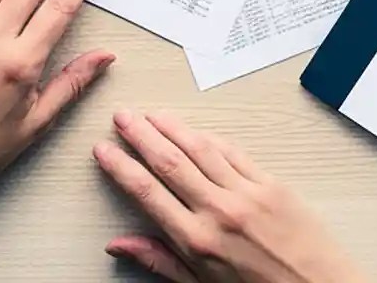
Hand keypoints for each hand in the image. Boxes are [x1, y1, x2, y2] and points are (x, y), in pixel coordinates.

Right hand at [94, 112, 365, 282]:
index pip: (147, 193)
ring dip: (173, 128)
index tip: (104, 150)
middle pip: (170, 162)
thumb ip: (159, 261)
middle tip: (122, 117)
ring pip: (201, 149)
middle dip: (141, 136)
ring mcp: (248, 194)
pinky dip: (211, 139)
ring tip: (152, 115)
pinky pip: (235, 153)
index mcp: (197, 241)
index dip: (121, 167)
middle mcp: (219, 211)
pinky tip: (197, 131)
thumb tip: (119, 245)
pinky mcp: (273, 185)